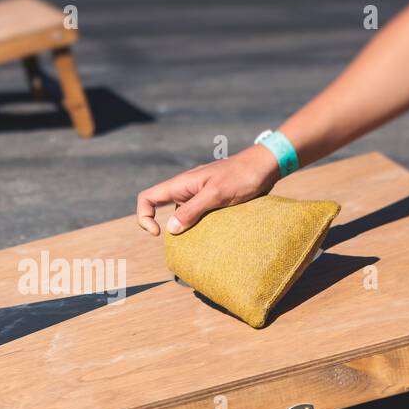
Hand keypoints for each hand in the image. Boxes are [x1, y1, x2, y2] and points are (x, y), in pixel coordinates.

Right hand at [136, 144, 280, 235]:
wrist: (265, 166)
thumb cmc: (242, 176)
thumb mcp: (216, 194)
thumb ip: (192, 210)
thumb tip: (171, 229)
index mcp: (181, 184)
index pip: (147, 198)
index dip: (144, 217)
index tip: (159, 233)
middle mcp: (185, 188)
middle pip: (157, 206)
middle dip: (161, 225)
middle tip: (179, 242)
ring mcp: (196, 193)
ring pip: (177, 212)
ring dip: (181, 227)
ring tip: (197, 241)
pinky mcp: (209, 198)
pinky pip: (194, 214)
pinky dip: (196, 225)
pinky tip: (210, 234)